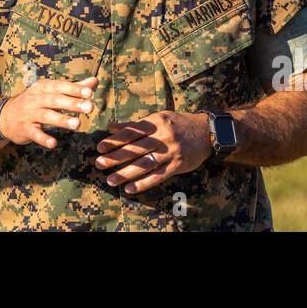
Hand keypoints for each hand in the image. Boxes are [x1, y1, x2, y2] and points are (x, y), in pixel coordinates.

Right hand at [0, 76, 97, 147]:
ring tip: (77, 125)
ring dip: (61, 120)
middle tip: (89, 108)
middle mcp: (35, 99)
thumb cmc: (35, 102)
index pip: (60, 86)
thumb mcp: (50, 92)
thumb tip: (94, 81)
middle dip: (72, 104)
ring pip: (46, 116)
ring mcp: (29, 114)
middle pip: (55, 100)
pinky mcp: (24, 129)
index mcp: (43, 87)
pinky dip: (44, 138)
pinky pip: (35, 134)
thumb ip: (73, 88)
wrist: (4, 116)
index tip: (90, 93)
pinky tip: (54, 143)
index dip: (74, 89)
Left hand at [95, 111, 212, 194]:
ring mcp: (171, 152)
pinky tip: (130, 188)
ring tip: (111, 179)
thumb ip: (135, 124)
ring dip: (126, 173)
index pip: (131, 133)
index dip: (114, 141)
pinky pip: (158, 176)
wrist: (207, 132)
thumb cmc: (178, 124)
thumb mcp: (158, 118)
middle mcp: (163, 137)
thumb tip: (111, 126)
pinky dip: (144, 183)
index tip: (100, 147)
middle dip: (116, 157)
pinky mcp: (178, 165)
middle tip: (99, 163)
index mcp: (156, 123)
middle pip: (135, 149)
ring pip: (145, 164)